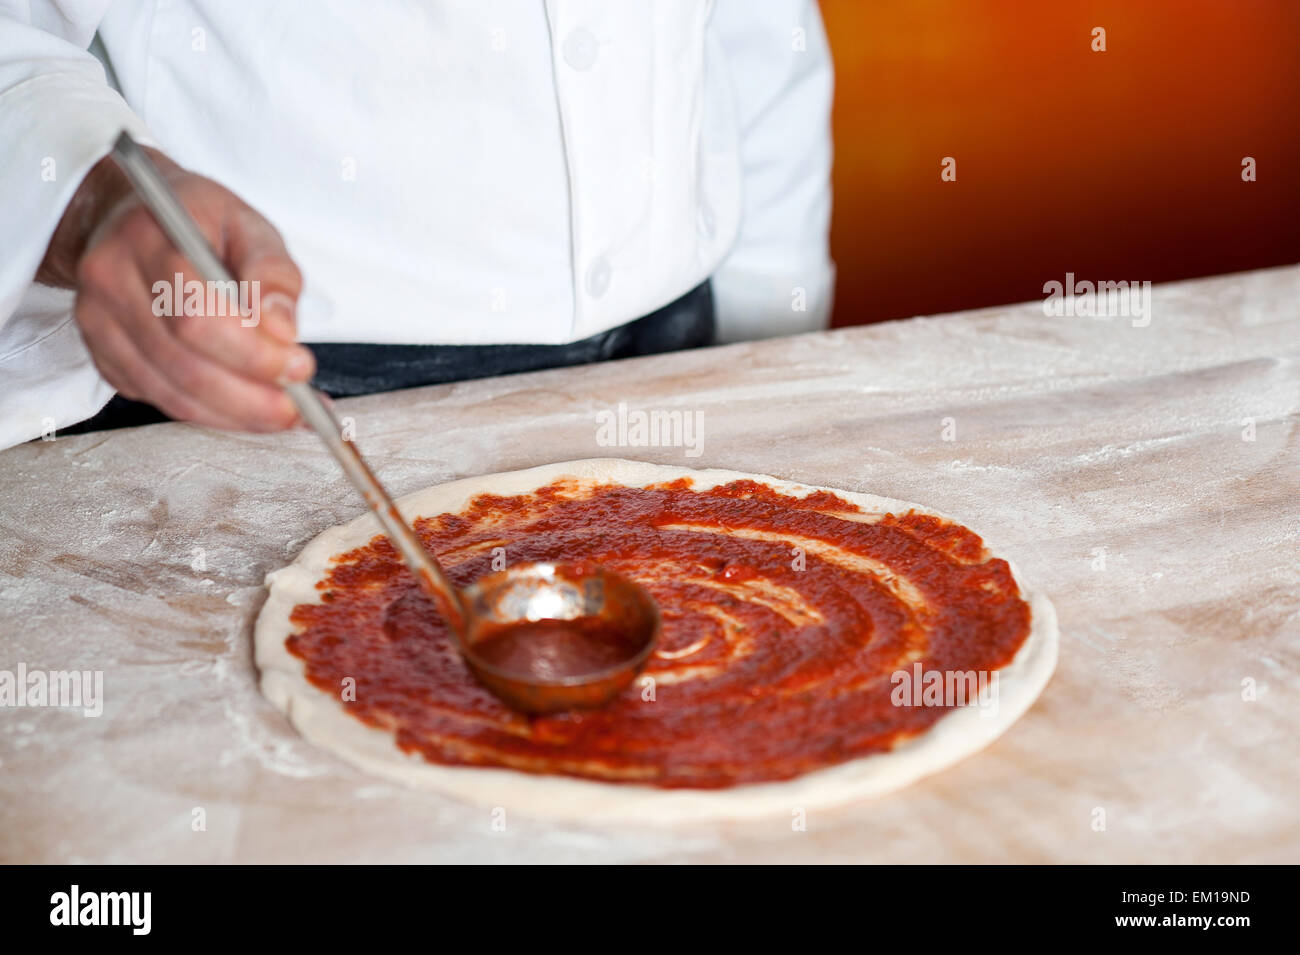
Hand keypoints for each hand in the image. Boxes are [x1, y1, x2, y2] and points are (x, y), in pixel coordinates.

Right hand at [39, 149, 315, 431]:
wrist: (137, 217)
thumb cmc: (201, 222)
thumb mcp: (251, 227)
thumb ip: (273, 274)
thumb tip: (281, 330)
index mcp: (148, 236)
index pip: (195, 312)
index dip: (251, 351)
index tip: (298, 366)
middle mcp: (111, 279)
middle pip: (182, 361)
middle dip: (249, 396)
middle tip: (298, 406)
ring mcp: (98, 321)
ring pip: (170, 391)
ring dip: (234, 414)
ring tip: (282, 413)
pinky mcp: (103, 353)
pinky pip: (159, 399)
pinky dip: (211, 414)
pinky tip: (248, 409)